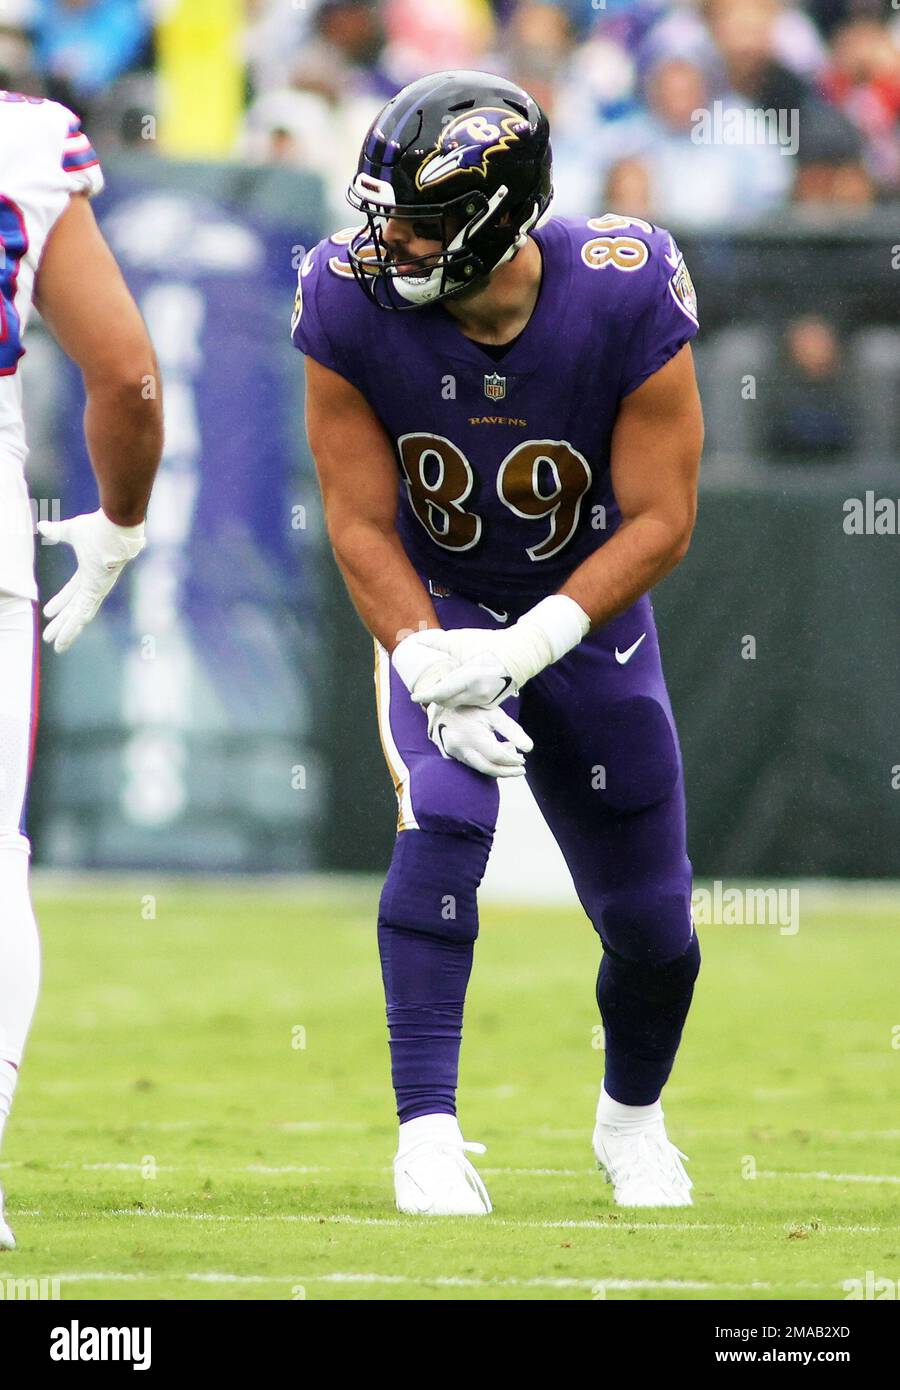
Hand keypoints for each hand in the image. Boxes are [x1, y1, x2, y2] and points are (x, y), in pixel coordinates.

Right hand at [35, 508, 145, 651]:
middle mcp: (95, 584)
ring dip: (67, 631)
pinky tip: (63, 639)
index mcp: (90, 572)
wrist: (115, 528)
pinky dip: (71, 627)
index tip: (49, 612)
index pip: (72, 592)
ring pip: (79, 616)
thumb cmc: (98, 527)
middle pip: (74, 609)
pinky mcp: (96, 592)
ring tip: (56, 646)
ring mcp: (96, 590)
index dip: (60, 602)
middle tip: (50, 636)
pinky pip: (81, 614)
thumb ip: (56, 531)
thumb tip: (42, 526)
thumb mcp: (70, 532)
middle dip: (62, 623)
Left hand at [412, 596, 591, 709]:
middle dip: (433, 698)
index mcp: (469, 678)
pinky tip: (456, 692)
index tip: (414, 695)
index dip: (424, 695)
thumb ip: (438, 642)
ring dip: (447, 699)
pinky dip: (460, 700)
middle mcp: (477, 693)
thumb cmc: (492, 643)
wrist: (522, 652)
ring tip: (439, 690)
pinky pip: (469, 704)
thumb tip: (417, 639)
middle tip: (425, 691)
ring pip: (458, 704)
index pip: (440, 692)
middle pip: (446, 702)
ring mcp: (485, 700)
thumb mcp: (462, 640)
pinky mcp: (491, 703)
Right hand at [426, 701, 532, 777]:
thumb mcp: (494, 713)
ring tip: (511, 761)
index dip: (512, 761)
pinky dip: (486, 763)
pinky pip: (471, 763)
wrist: (443, 701)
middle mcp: (460, 746)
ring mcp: (453, 751)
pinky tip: (496, 757)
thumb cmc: (473, 705)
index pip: (496, 756)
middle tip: (521, 770)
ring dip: (497, 768)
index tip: (523, 760)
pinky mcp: (450, 753)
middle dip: (506, 771)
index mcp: (472, 734)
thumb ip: (512, 730)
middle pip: (487, 767)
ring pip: (479, 767)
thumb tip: (528, 748)